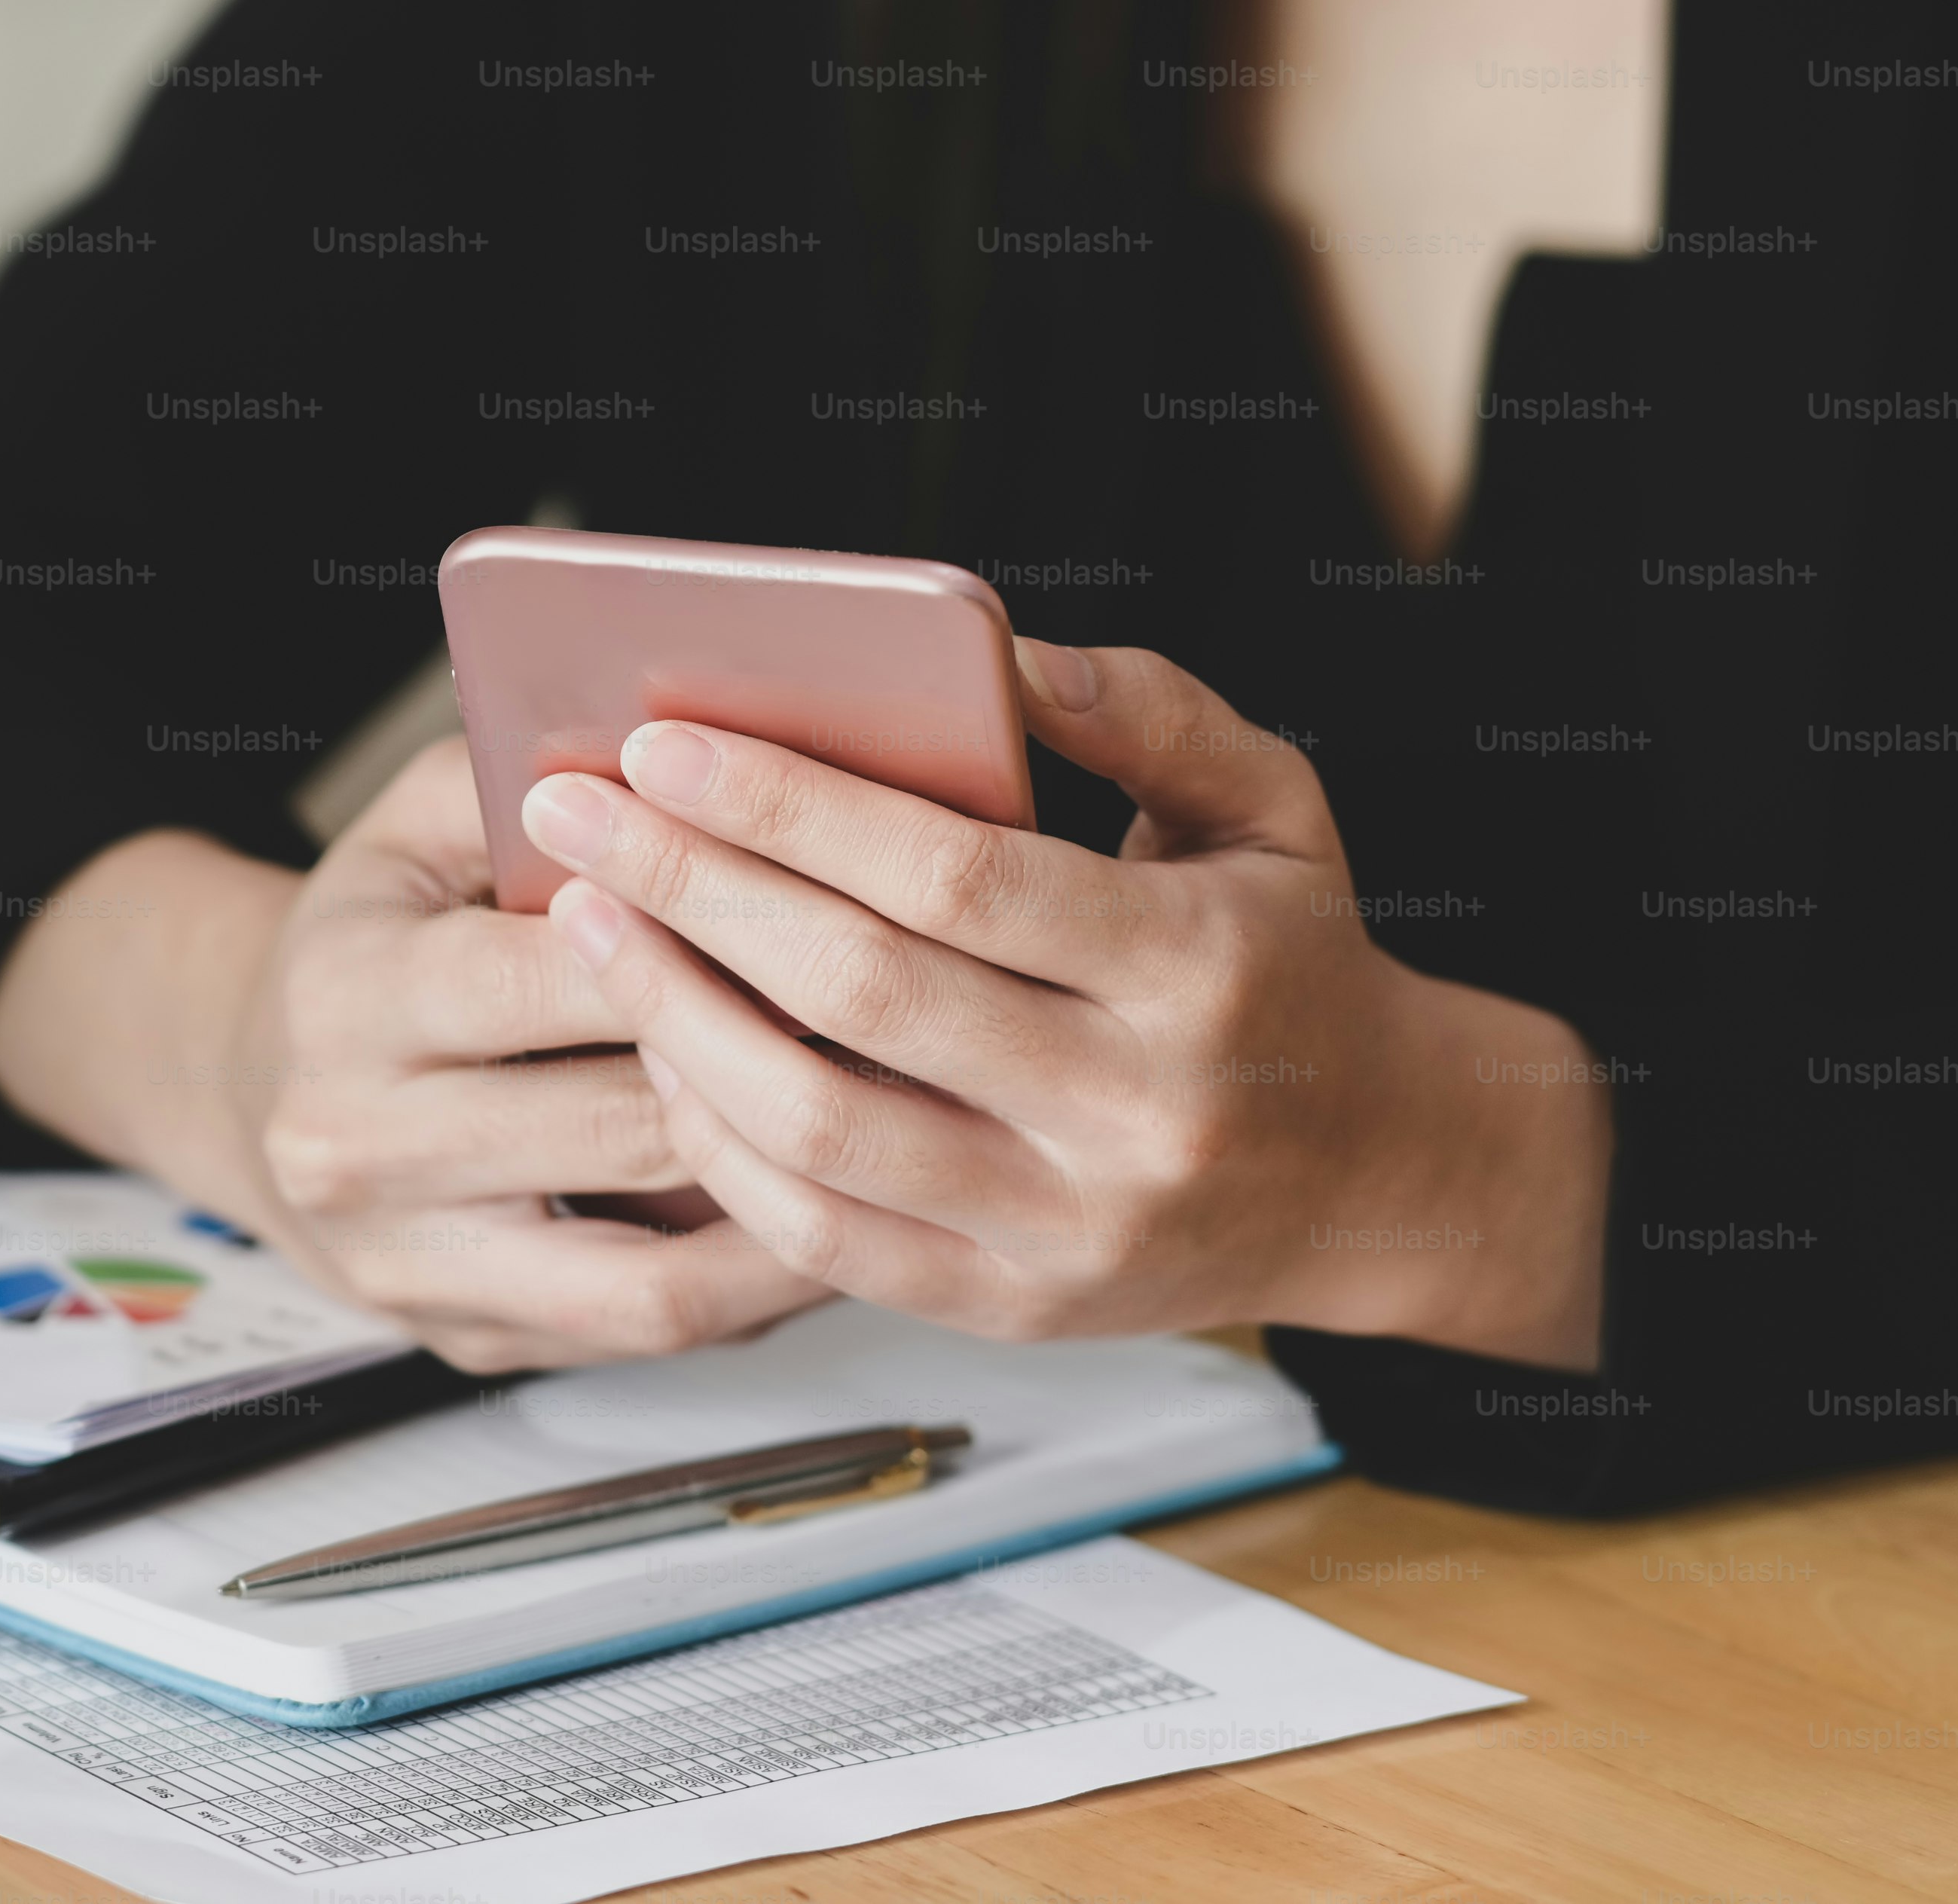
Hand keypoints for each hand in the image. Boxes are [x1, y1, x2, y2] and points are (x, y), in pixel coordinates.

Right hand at [0, 738, 829, 1371]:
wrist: (250, 1090)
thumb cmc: (377, 938)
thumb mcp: (416, 823)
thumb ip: (532, 774)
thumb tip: (698, 745)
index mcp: (350, 992)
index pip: (551, 975)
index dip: (705, 943)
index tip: (838, 913)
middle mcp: (356, 1142)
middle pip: (619, 1124)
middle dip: (777, 1075)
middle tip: (919, 1041)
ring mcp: (407, 1262)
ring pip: (648, 1269)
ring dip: (793, 1208)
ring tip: (904, 1146)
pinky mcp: (463, 1339)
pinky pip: (644, 1330)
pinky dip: (756, 1284)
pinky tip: (841, 1218)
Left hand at [520, 639, 1610, 1368]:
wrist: (1384, 1176)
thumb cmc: (1291, 959)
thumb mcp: (1273, 807)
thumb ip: (1148, 712)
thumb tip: (999, 650)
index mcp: (1198, 969)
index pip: (957, 878)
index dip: (794, 808)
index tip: (665, 743)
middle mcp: (1137, 1112)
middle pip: (864, 993)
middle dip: (693, 888)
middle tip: (572, 810)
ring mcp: (1072, 1228)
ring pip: (821, 1127)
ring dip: (675, 1016)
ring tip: (584, 919)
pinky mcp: (1015, 1307)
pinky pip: (824, 1236)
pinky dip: (719, 1144)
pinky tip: (657, 1048)